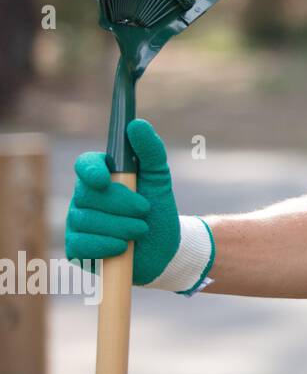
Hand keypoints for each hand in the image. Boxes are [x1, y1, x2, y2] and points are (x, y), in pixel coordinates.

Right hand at [66, 118, 183, 285]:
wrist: (163, 247)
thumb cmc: (157, 208)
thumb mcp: (159, 178)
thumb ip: (151, 151)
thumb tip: (137, 124)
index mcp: (102, 175)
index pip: (85, 164)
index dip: (91, 171)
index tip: (105, 179)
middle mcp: (83, 197)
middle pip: (88, 195)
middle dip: (121, 204)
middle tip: (144, 210)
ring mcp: (77, 223)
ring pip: (86, 221)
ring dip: (121, 227)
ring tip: (141, 230)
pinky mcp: (76, 248)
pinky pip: (81, 245)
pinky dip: (106, 246)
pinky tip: (122, 247)